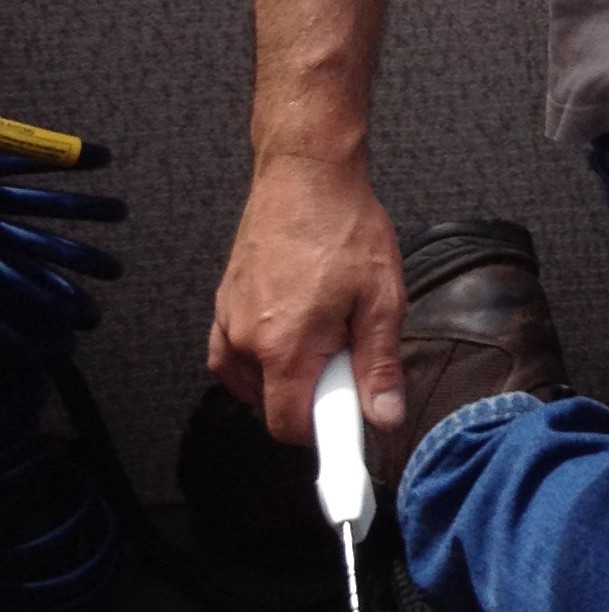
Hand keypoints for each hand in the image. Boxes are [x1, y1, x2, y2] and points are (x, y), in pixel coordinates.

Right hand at [208, 156, 405, 448]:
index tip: (347, 432)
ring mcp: (229, 319)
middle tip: (345, 360)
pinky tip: (291, 334)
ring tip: (323, 334)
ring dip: (284, 375)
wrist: (306, 174)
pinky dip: (258, 358)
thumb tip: (383, 416)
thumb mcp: (381, 299)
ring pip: (249, 380)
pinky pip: (232, 353)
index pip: (288, 426)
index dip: (322, 437)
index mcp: (285, 347)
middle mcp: (246, 340)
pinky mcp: (223, 301)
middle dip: (310, 398)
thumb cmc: (345, 227)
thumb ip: (378, 365)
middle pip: (270, 405)